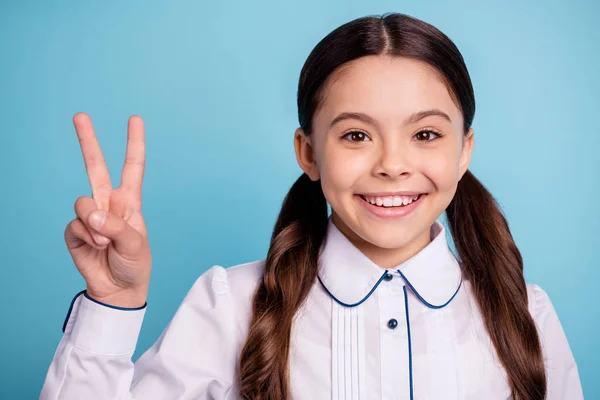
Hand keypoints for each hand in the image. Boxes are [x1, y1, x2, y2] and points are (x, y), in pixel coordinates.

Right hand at [64, 112, 150, 307]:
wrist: (119, 289)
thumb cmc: (134, 264)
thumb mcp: (135, 244)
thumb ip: (115, 226)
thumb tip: (91, 213)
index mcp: (129, 202)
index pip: (132, 167)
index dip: (134, 143)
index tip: (135, 119)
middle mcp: (108, 204)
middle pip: (95, 167)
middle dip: (87, 141)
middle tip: (80, 115)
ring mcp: (90, 216)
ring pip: (83, 203)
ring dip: (94, 225)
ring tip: (106, 243)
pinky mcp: (75, 231)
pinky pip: (76, 225)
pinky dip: (86, 237)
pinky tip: (95, 247)